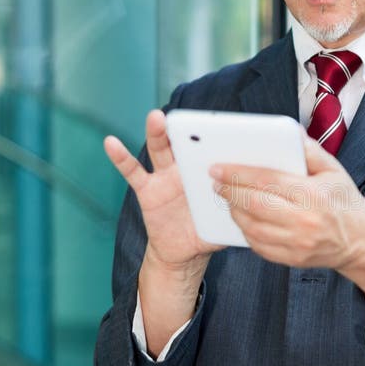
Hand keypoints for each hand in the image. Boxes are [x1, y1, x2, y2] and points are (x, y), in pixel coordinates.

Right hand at [104, 109, 222, 270]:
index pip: (209, 149)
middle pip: (184, 143)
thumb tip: (252, 200)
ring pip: (160, 150)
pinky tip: (111, 142)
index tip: (220, 123)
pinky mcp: (147, 190)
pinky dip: (120, 157)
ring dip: (157, 133)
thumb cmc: (209, 229)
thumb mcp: (226, 218)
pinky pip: (132, 171)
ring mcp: (164, 177)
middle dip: (184, 128)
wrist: (185, 251)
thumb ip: (237, 207)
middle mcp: (186, 169)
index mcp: (206, 172)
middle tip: (186, 114)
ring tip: (155, 117)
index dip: (213, 137)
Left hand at [210, 134, 364, 312]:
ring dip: (233, 210)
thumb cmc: (343, 200)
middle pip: (254, 204)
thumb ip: (309, 150)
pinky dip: (245, 230)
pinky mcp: (291, 259)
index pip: (267, 181)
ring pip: (252, 227)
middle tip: (215, 181)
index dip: (238, 173)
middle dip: (229, 190)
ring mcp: (297, 243)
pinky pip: (258, 245)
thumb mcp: (333, 169)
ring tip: (226, 197)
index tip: (218, 167)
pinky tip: (242, 217)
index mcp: (313, 194)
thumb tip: (288, 131)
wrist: (360, 240)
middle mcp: (304, 221)